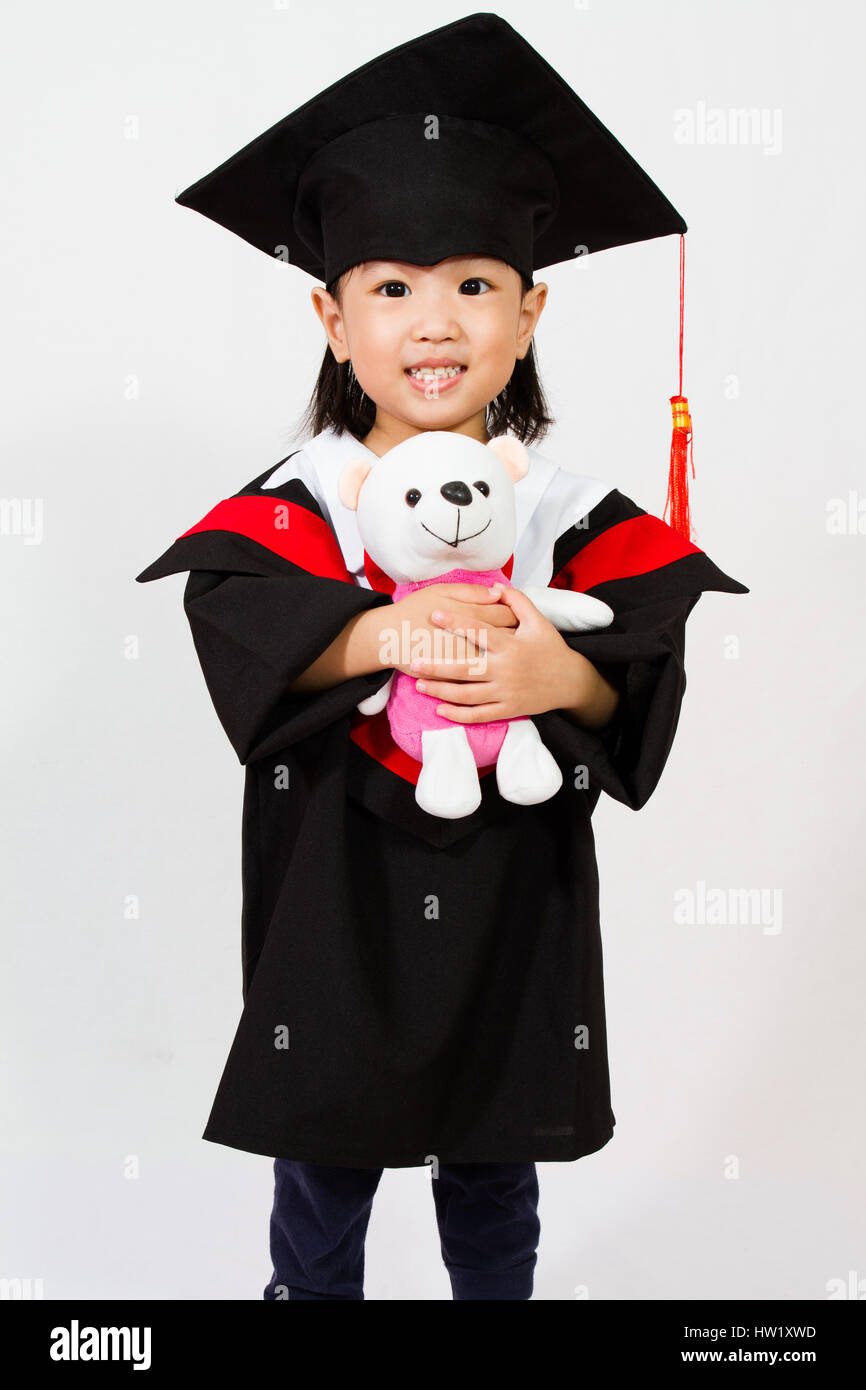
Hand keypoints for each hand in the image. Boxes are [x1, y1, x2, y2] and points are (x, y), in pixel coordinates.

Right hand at [381, 581, 517, 676]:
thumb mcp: (441, 591)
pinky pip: (480, 679)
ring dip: (506, 656)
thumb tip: (497, 594)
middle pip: (507, 639)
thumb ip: (471, 592)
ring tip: (506, 650)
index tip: (515, 613)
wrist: (388, 638)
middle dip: (515, 635)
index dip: (514, 613)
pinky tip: (490, 668)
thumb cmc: (414, 610)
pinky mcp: (455, 679)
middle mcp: (472, 640)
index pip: (506, 614)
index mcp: (470, 616)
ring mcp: (464, 663)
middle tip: (517, 632)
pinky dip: (489, 674)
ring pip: (498, 660)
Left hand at [408, 583, 589, 723]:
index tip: (434, 614)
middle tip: (412, 661)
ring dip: (441, 691)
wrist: (570, 682)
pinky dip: (459, 715)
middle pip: (466, 669)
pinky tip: (440, 710)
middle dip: (437, 666)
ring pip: (468, 695)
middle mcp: (506, 670)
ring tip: (419, 685)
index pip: (480, 632)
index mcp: (512, 646)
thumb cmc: (551, 648)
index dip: (457, 622)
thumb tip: (494, 586)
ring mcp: (506, 692)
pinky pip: (479, 715)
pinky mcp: (508, 710)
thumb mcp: (538, 621)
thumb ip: (517, 601)